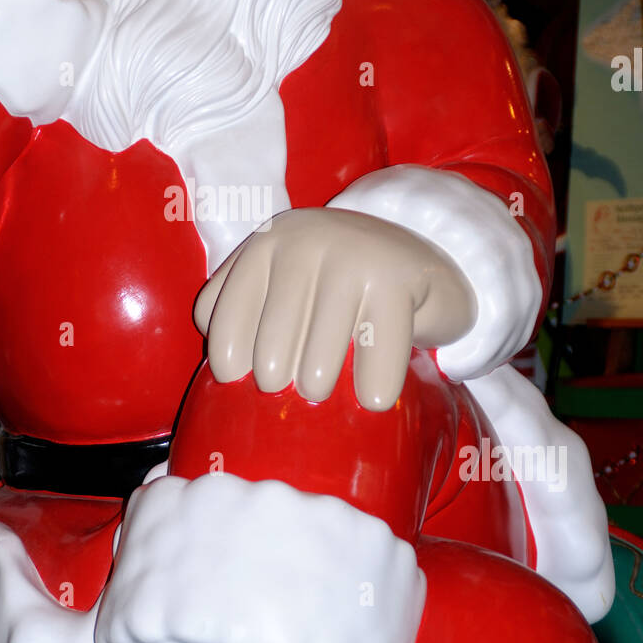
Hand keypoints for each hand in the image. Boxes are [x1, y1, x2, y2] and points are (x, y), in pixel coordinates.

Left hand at [194, 207, 476, 410]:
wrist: (421, 259)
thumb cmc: (338, 286)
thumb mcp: (282, 279)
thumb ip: (241, 307)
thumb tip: (221, 368)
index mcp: (267, 245)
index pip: (226, 317)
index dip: (229, 360)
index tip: (241, 382)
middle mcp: (304, 243)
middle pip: (270, 346)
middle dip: (278, 381)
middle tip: (297, 388)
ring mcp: (352, 257)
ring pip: (317, 357)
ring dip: (318, 385)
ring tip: (324, 392)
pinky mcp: (396, 279)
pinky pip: (376, 352)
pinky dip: (374, 385)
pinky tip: (374, 399)